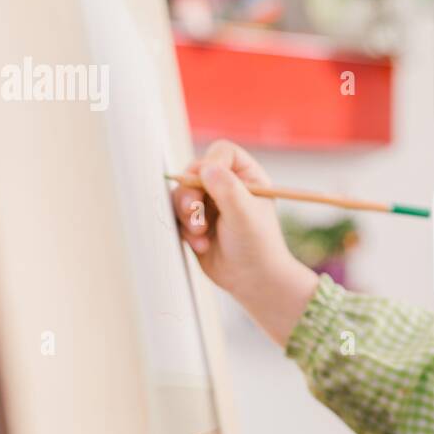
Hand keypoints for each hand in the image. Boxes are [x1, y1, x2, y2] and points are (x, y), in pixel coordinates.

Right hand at [171, 139, 318, 345]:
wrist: (253, 280)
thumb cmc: (257, 246)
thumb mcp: (244, 213)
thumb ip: (226, 188)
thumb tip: (205, 167)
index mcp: (247, 177)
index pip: (222, 153)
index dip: (210, 163)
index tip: (205, 181)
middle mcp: (228, 187)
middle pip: (194, 172)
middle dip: (191, 194)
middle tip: (194, 214)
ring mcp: (210, 204)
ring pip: (181, 194)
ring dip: (187, 215)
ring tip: (201, 235)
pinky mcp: (196, 222)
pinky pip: (177, 216)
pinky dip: (185, 230)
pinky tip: (201, 246)